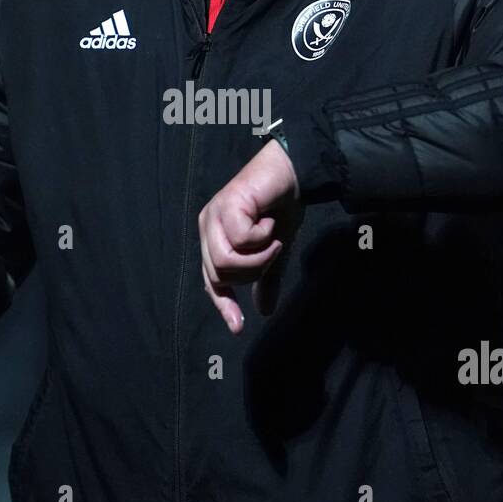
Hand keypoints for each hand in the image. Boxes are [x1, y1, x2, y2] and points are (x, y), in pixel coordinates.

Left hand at [198, 137, 301, 333]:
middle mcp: (208, 227)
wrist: (294, 175)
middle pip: (220, 275)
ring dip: (258, 257)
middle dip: (252, 271)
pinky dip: (262, 238)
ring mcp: (214, 215)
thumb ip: (266, 279)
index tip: (238, 327)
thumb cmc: (281, 209)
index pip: (211, 281)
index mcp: (213, 239)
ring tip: (273, 240)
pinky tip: (270, 223)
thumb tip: (264, 311)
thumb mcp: (274, 252)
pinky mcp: (227, 205)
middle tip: (273, 252)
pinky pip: (239, 239)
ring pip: (227, 261)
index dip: (223, 304)